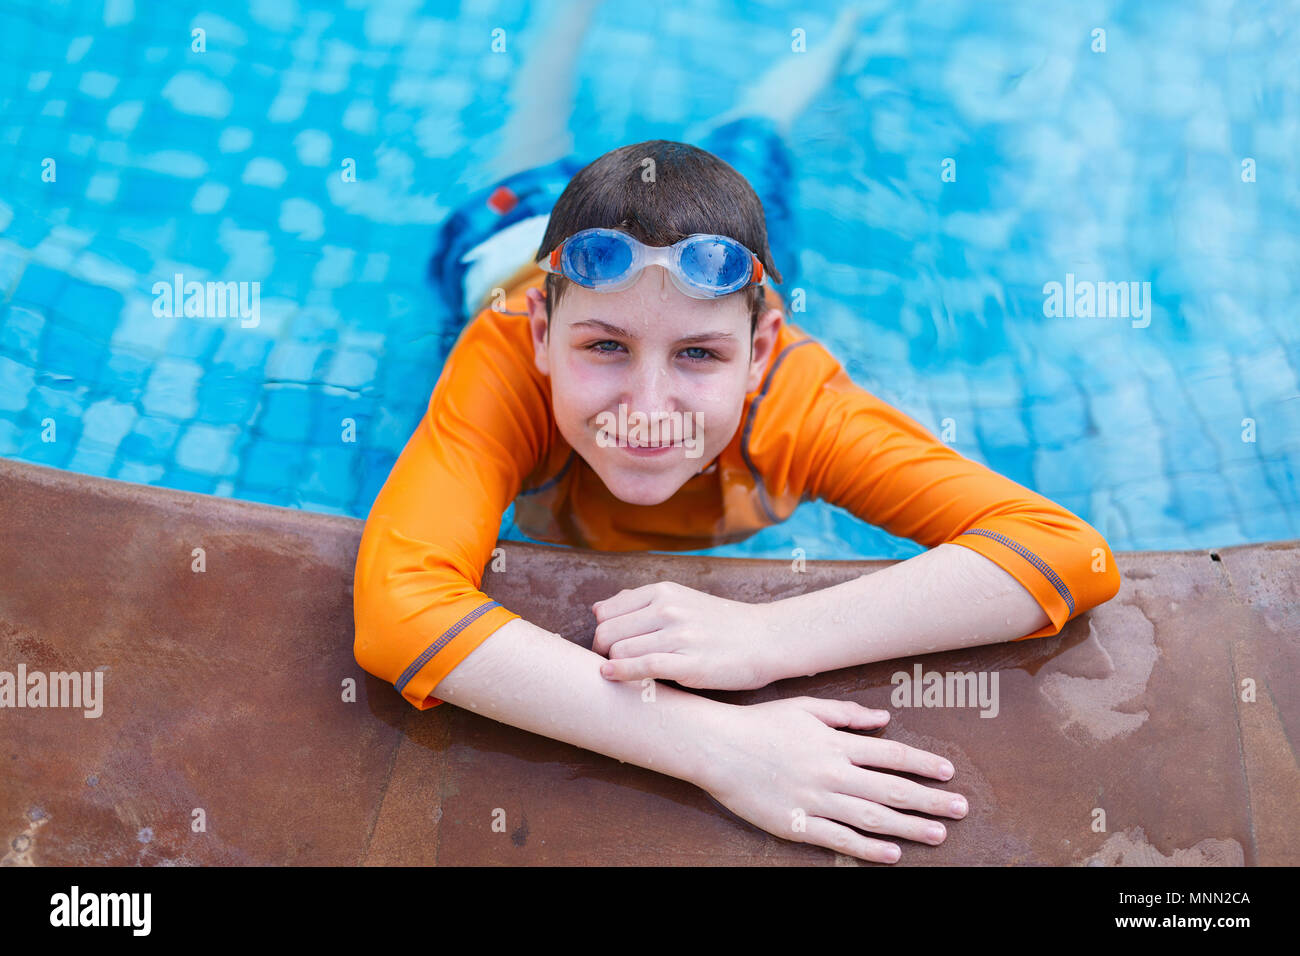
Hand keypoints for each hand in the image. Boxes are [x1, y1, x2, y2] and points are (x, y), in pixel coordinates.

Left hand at [590, 581, 772, 690]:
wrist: (766, 638)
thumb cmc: (720, 623)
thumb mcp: (680, 599)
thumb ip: (638, 602)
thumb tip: (597, 608)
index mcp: (663, 592)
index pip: (606, 612)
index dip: (600, 633)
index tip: (607, 648)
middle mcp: (668, 609)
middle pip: (607, 633)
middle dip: (601, 652)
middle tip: (609, 665)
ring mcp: (679, 635)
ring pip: (619, 650)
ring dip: (614, 666)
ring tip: (621, 674)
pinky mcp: (690, 663)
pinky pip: (642, 666)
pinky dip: (621, 673)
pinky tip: (612, 677)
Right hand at [696, 696, 967, 862]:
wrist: (717, 747)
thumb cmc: (761, 724)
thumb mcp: (806, 708)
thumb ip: (847, 714)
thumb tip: (883, 718)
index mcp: (835, 743)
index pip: (891, 754)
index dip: (922, 763)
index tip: (948, 772)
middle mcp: (831, 772)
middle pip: (891, 789)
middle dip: (929, 800)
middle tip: (961, 809)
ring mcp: (815, 800)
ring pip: (872, 818)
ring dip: (909, 827)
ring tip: (938, 835)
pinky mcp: (798, 824)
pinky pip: (840, 839)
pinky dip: (869, 848)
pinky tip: (893, 854)